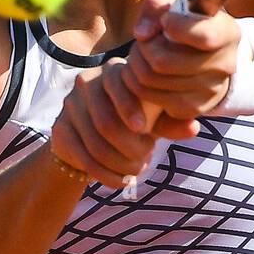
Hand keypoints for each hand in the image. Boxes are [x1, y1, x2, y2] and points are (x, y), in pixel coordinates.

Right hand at [49, 59, 199, 189]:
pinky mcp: (60, 129)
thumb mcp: (153, 118)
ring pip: (94, 143)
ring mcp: (70, 105)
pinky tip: (120, 182)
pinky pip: (83, 156)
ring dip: (119, 163)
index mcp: (113, 71)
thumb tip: (193, 128)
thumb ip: (171, 122)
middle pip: (104, 121)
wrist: (92, 136)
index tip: (143, 130)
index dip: (129, 107)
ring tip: (136, 171)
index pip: (117, 84)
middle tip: (146, 159)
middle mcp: (87, 82)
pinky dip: (104, 174)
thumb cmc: (133, 119)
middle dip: (128, 146)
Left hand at [123, 0, 243, 120]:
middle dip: (143, 47)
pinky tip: (145, 70)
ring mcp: (211, 91)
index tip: (165, 20)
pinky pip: (150, 97)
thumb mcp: (177, 2)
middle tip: (144, 39)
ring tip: (143, 52)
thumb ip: (156, 6)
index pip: (203, 36)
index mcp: (227, 34)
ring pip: (151, 80)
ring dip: (136, 63)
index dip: (176, 27)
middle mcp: (224, 65)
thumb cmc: (188, 21)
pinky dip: (138, 82)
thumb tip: (142, 34)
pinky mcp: (193, 108)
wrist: (206, 53)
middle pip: (163, 62)